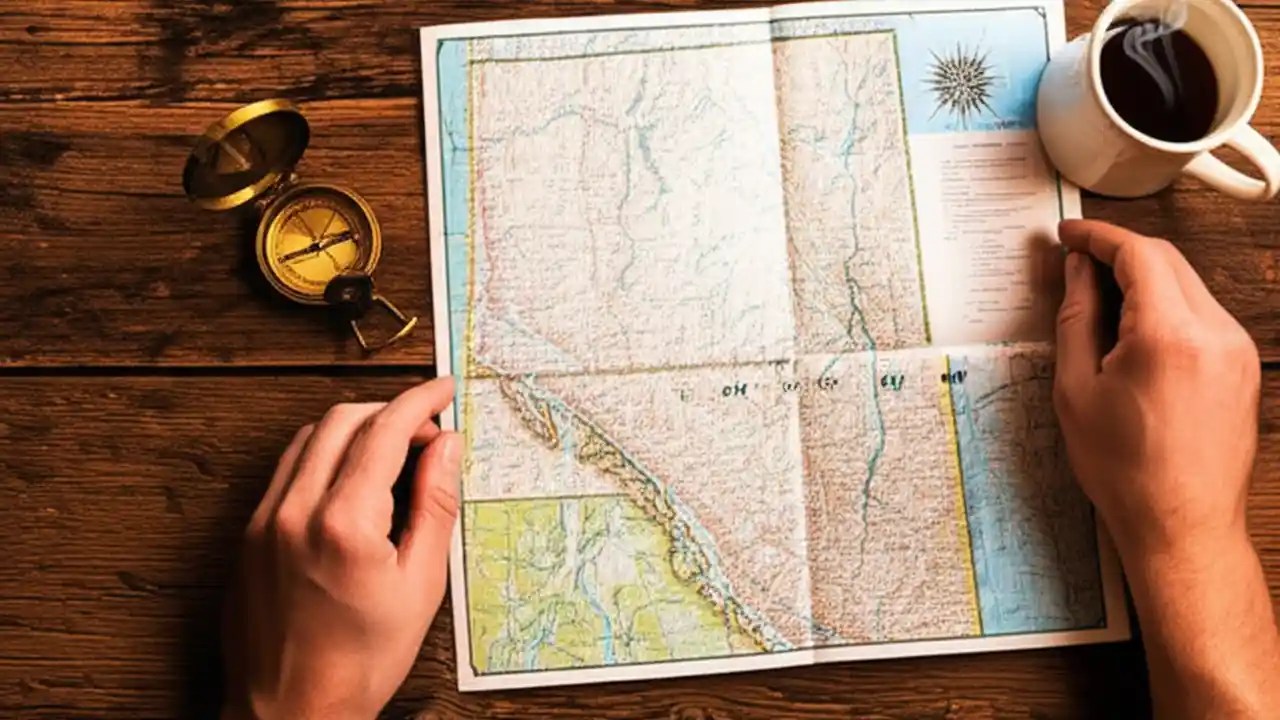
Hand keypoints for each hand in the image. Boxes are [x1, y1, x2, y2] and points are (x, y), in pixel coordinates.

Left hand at [222, 378, 462, 719]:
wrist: (292, 711)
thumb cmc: (360, 662)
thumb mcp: (421, 585)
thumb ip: (436, 505)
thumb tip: (448, 446)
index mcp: (343, 522)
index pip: (385, 430)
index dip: (420, 401)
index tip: (444, 390)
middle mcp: (295, 510)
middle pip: (343, 420)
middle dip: (390, 412)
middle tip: (428, 435)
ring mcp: (264, 520)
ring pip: (310, 438)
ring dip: (355, 430)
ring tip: (393, 458)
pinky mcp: (248, 535)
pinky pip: (287, 470)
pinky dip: (324, 457)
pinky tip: (352, 484)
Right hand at [1053, 219, 1260, 562]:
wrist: (1181, 524)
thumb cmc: (1126, 470)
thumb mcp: (1076, 389)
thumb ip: (1076, 317)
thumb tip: (1077, 272)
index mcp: (1169, 335)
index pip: (1138, 254)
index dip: (1098, 237)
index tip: (1070, 235)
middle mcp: (1215, 333)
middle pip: (1167, 261)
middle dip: (1120, 253)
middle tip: (1077, 261)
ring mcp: (1236, 350)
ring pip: (1187, 285)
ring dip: (1144, 280)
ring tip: (1100, 301)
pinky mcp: (1243, 367)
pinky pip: (1202, 314)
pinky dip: (1167, 307)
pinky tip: (1134, 330)